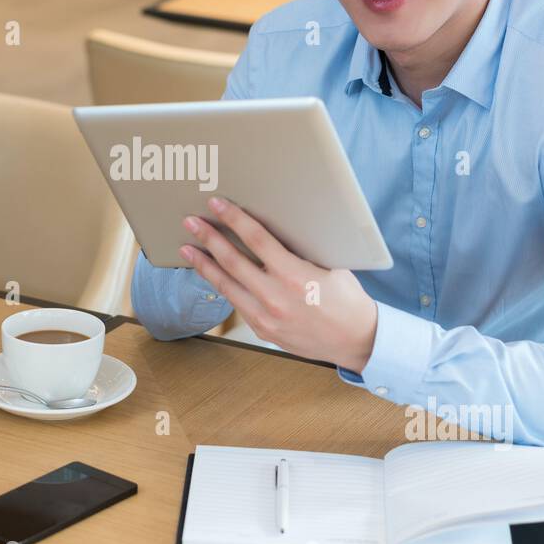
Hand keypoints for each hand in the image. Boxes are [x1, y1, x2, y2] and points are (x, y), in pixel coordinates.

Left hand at [180, 196, 377, 371]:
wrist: (356, 339)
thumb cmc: (346, 297)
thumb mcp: (329, 264)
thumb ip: (299, 248)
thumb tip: (274, 225)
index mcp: (294, 274)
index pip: (256, 238)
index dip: (233, 219)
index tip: (216, 204)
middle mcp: (276, 297)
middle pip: (232, 261)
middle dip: (209, 239)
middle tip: (190, 222)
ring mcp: (267, 317)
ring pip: (226, 286)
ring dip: (204, 265)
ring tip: (187, 249)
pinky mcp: (263, 330)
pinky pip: (237, 303)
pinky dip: (223, 286)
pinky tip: (212, 274)